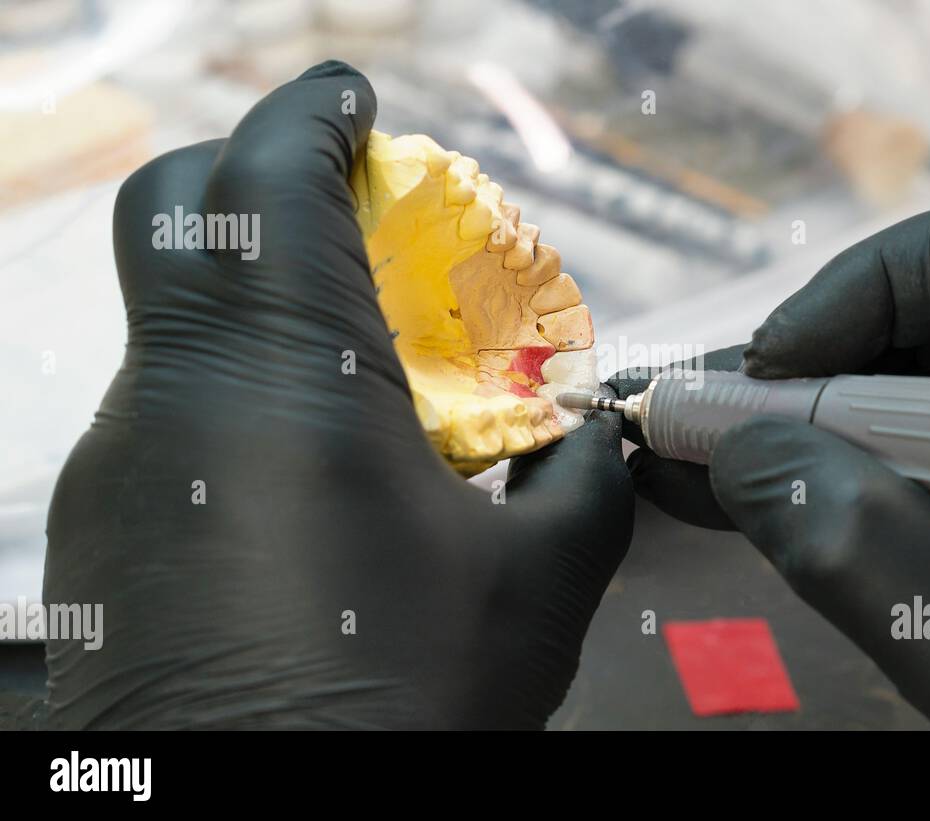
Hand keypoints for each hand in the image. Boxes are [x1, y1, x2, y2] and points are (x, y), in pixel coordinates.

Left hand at [43, 62, 632, 728]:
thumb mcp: (534, 592)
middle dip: (262, 177)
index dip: (314, 112)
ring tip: (349, 368)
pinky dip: (227, 394)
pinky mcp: (101, 527)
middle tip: (349, 212)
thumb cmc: (396, 707)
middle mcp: (180, 401)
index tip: (358, 99)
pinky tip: (298, 475)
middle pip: (182, 211)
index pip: (267, 173)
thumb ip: (582, 486)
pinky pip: (163, 411)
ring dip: (252, 300)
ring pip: (172, 318)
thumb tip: (601, 441)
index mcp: (292, 382)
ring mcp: (121, 463)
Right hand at [613, 197, 929, 728]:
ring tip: (703, 461)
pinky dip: (835, 475)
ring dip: (804, 424)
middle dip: (805, 366)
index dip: (854, 292)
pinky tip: (759, 493)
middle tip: (701, 419)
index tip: (765, 374)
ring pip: (912, 397)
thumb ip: (849, 534)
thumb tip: (733, 453)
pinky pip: (919, 464)